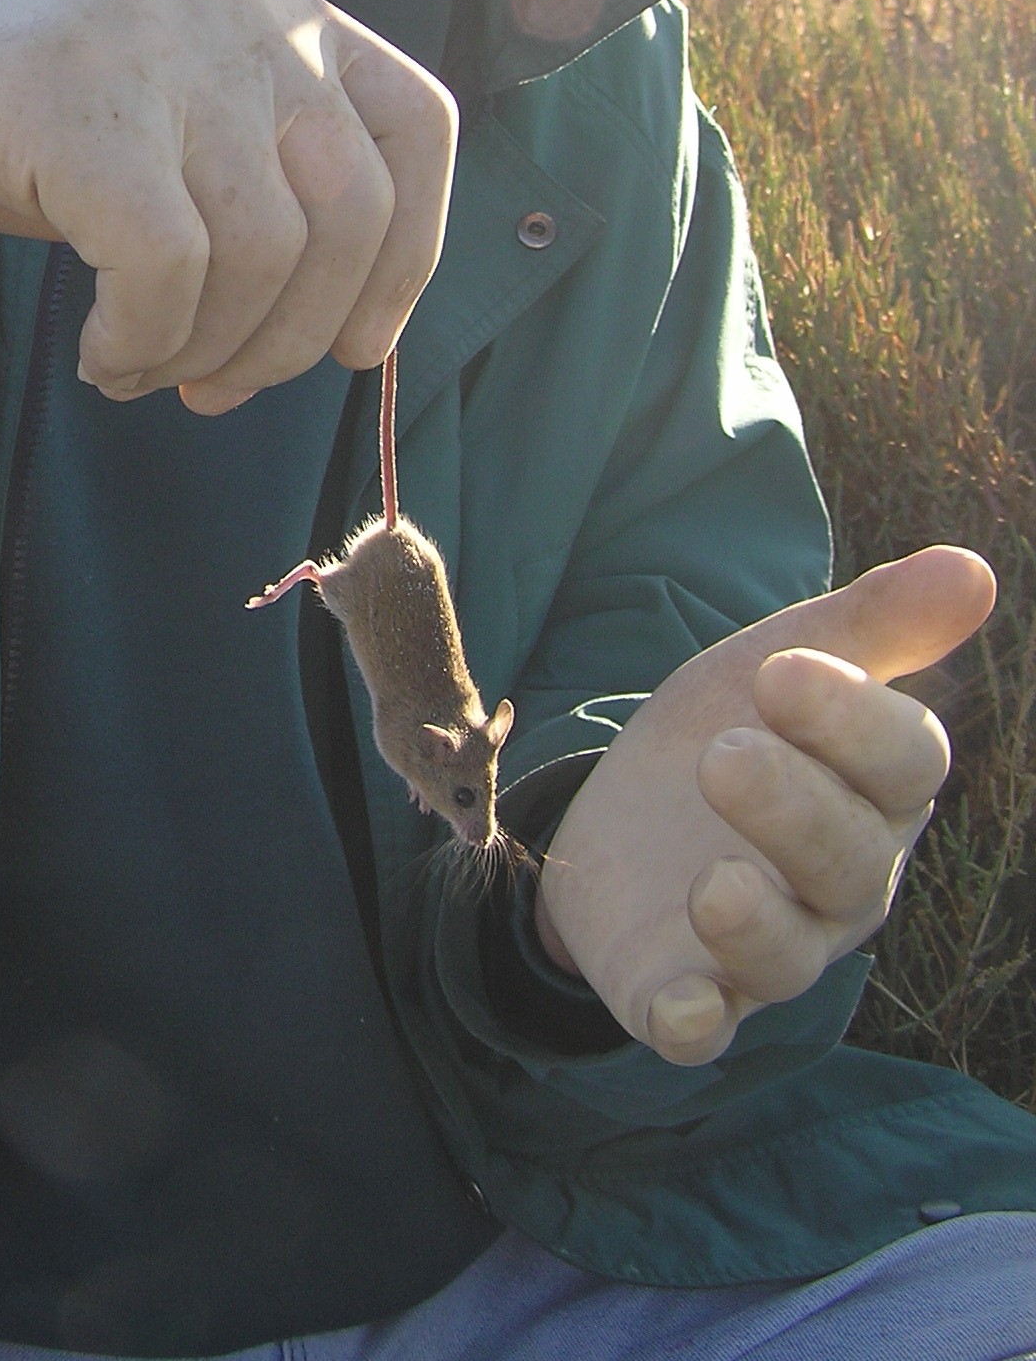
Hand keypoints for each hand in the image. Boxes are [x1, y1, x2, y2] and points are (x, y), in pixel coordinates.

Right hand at [0, 0, 456, 409]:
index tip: (354, 345)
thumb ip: (246, 168)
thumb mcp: (144, 108)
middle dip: (296, 335)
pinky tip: (98, 353)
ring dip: (208, 350)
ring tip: (137, 366)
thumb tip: (349, 319)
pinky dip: (143, 340)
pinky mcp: (63, 93)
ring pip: (263, 247)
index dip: (410, 255)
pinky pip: (165, 265)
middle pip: (351, 203)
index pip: (417, 122)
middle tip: (212, 389)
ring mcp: (144, 30)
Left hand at [533, 547, 994, 1064]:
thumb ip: (873, 625)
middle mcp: (839, 882)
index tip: (779, 669)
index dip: (851, 720)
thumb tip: (970, 567)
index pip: (901, 764)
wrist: (624, 815)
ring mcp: (768, 946)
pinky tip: (679, 1008)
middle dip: (791, 807)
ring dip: (755, 924)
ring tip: (713, 882)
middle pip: (847, 857)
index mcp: (874, 792)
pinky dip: (693, 1023)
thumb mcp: (785, 661)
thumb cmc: (736, 728)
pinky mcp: (688, 992)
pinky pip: (703, 1028)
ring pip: (789, 955)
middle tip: (722, 753)